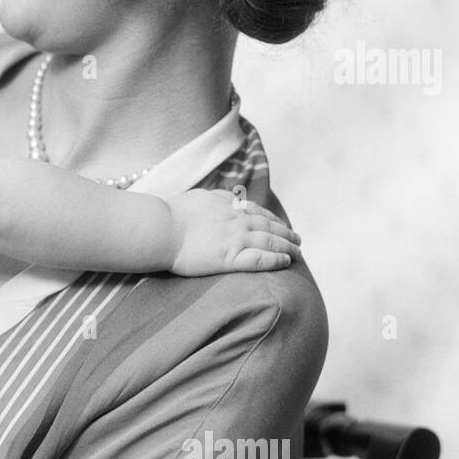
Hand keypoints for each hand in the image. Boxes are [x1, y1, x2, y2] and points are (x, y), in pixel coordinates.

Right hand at [167, 188, 301, 274]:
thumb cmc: (171, 213)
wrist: (160, 228)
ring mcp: (235, 239)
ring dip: (288, 246)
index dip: (272, 218)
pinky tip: (286, 261)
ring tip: (298, 252)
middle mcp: (237, 220)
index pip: (257, 211)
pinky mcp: (230, 258)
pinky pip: (260, 259)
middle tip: (298, 239)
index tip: (280, 223)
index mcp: (228, 206)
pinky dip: (276, 260)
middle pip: (269, 226)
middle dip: (286, 232)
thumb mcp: (198, 196)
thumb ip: (216, 198)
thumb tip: (227, 197)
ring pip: (270, 241)